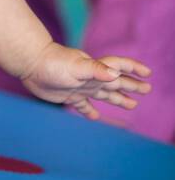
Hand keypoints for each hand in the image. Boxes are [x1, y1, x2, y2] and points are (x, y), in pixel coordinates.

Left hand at [19, 42, 151, 119]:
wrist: (31, 64)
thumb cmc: (54, 62)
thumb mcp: (77, 67)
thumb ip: (96, 70)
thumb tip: (116, 74)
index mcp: (96, 69)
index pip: (119, 67)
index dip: (133, 69)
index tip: (147, 74)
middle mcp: (91, 78)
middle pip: (116, 82)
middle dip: (131, 86)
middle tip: (146, 90)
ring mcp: (80, 87)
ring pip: (104, 94)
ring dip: (118, 99)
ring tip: (132, 105)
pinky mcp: (68, 96)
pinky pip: (83, 106)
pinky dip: (90, 112)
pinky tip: (95, 117)